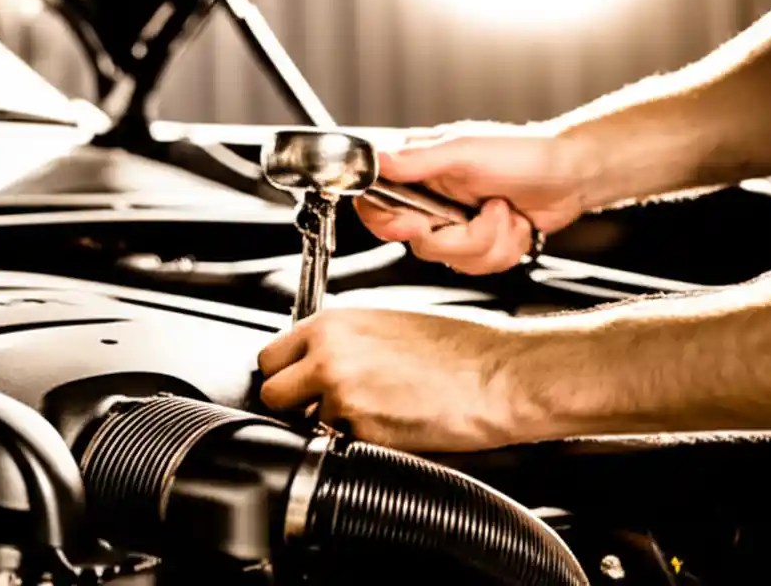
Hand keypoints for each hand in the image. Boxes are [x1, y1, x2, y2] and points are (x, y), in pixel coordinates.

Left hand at [257, 308, 535, 451]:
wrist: (500, 374)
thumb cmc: (461, 347)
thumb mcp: (387, 322)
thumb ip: (342, 340)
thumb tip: (315, 359)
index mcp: (333, 324)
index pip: (270, 357)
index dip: (287, 375)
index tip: (301, 383)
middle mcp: (329, 356)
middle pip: (273, 393)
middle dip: (295, 404)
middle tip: (330, 405)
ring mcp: (343, 396)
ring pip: (306, 425)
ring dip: (332, 426)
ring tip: (377, 413)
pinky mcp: (364, 434)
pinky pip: (340, 447)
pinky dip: (360, 445)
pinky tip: (393, 428)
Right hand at [355, 121, 595, 273]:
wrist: (572, 175)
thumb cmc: (523, 153)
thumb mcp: (465, 152)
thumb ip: (418, 162)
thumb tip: (377, 161)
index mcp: (420, 171)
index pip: (377, 203)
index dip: (386, 222)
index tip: (412, 225)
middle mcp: (433, 200)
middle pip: (418, 243)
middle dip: (461, 236)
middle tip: (484, 210)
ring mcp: (457, 225)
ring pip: (452, 260)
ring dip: (490, 240)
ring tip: (506, 211)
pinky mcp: (480, 244)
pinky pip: (478, 267)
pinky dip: (505, 249)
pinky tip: (516, 224)